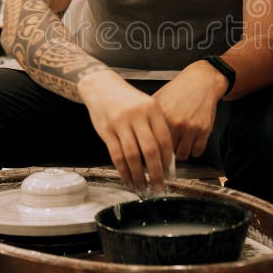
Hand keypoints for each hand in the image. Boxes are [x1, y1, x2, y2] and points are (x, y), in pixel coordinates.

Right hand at [78, 69, 172, 191]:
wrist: (101, 86)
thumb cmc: (127, 99)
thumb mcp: (146, 105)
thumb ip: (156, 127)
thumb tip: (166, 158)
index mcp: (152, 109)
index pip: (164, 139)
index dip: (168, 160)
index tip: (170, 174)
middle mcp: (137, 115)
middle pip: (150, 150)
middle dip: (156, 172)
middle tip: (159, 186)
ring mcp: (120, 123)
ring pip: (132, 156)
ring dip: (138, 175)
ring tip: (142, 187)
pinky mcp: (106, 131)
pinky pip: (116, 155)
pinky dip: (123, 171)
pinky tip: (128, 179)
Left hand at [154, 60, 227, 160]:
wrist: (201, 81)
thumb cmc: (179, 89)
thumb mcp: (158, 98)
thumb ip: (148, 115)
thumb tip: (137, 132)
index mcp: (162, 115)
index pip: (152, 143)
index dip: (151, 149)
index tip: (150, 153)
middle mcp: (176, 122)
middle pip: (166, 152)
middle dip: (164, 153)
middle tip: (165, 151)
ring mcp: (191, 127)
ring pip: (182, 155)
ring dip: (179, 154)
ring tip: (177, 148)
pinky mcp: (204, 130)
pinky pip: (197, 152)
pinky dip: (193, 152)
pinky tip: (190, 145)